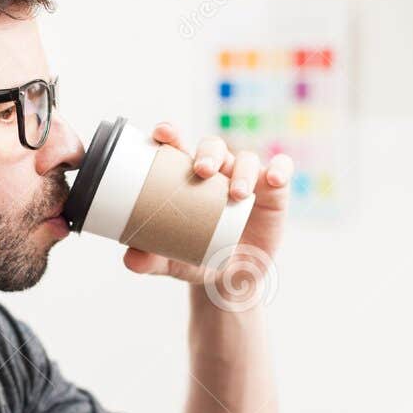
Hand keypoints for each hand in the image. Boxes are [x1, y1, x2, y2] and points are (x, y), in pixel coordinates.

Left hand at [122, 123, 294, 297]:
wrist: (230, 279)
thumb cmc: (196, 258)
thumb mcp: (171, 261)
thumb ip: (150, 259)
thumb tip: (131, 260)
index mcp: (187, 176)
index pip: (178, 146)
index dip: (170, 134)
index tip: (163, 134)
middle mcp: (217, 171)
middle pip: (213, 146)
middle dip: (207, 153)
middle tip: (201, 170)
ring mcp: (246, 178)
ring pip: (245, 159)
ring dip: (241, 170)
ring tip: (237, 194)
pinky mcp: (272, 191)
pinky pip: (280, 171)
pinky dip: (280, 169)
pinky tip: (273, 178)